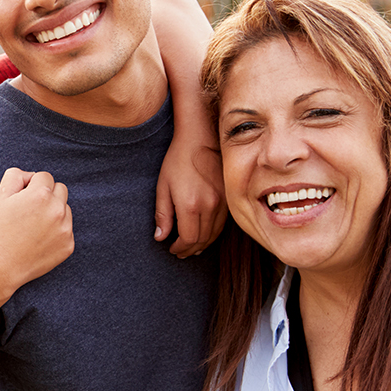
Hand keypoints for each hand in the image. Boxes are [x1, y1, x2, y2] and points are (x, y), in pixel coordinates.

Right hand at [0, 168, 73, 287]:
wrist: (1, 267)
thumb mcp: (0, 197)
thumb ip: (15, 176)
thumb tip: (31, 176)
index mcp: (41, 194)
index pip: (44, 176)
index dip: (31, 186)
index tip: (22, 200)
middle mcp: (57, 209)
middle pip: (60, 189)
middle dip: (47, 195)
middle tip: (29, 211)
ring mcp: (65, 228)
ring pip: (65, 209)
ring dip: (53, 212)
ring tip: (33, 227)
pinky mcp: (68, 245)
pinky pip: (67, 229)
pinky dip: (56, 232)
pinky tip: (39, 240)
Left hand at [154, 137, 224, 257]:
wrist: (200, 138)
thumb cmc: (178, 161)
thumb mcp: (163, 187)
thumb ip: (162, 215)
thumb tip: (160, 238)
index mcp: (190, 205)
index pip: (188, 239)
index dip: (180, 248)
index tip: (171, 249)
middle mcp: (210, 206)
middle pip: (202, 240)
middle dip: (190, 249)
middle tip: (180, 252)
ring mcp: (223, 201)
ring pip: (215, 234)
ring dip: (203, 244)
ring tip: (191, 248)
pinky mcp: (229, 196)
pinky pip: (223, 223)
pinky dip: (213, 233)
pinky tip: (204, 234)